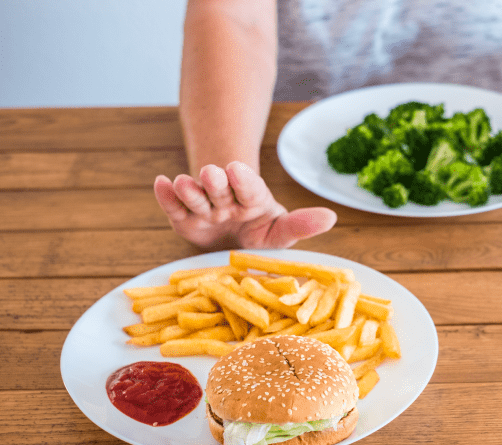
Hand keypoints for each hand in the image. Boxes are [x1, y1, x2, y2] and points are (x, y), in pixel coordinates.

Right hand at [154, 161, 336, 249]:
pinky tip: (160, 183)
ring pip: (196, 196)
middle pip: (221, 188)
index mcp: (253, 200)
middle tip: (212, 173)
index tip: (238, 168)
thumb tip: (332, 217)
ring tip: (184, 182)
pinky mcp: (184, 219)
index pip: (250, 188)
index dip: (244, 180)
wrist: (234, 238)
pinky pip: (174, 207)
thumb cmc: (261, 231)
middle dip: (216, 181)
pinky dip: (166, 196)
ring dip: (190, 190)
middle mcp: (227, 199)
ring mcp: (204, 208)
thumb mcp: (281, 231)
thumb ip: (301, 225)